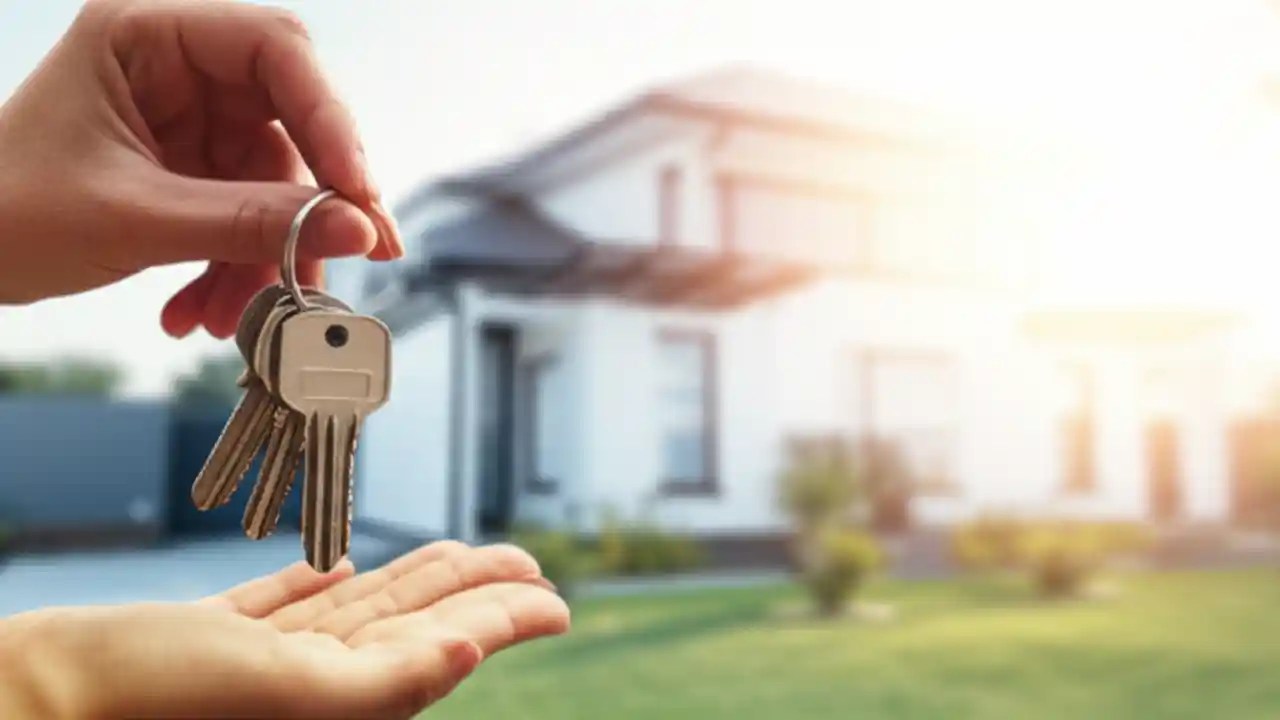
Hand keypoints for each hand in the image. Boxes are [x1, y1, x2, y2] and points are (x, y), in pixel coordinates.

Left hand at [0, 0, 402, 336]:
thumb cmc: (5, 214)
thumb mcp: (136, 218)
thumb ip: (251, 222)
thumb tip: (358, 229)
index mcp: (146, 36)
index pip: (272, 50)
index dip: (328, 117)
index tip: (355, 191)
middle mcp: (177, 70)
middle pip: (290, 120)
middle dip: (312, 201)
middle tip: (351, 255)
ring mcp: (189, 122)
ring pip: (276, 183)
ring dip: (267, 257)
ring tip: (237, 316)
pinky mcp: (192, 172)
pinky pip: (250, 216)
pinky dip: (239, 269)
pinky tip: (207, 310)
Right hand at [0, 541, 568, 718]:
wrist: (35, 703)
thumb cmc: (154, 704)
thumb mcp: (290, 692)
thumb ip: (385, 682)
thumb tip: (470, 654)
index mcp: (342, 699)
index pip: (444, 646)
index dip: (503, 618)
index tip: (555, 598)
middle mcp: (308, 683)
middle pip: (412, 626)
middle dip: (471, 591)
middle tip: (525, 563)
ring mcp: (257, 664)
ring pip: (356, 613)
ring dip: (410, 582)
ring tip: (455, 557)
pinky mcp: (208, 643)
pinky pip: (282, 609)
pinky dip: (315, 585)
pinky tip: (337, 568)